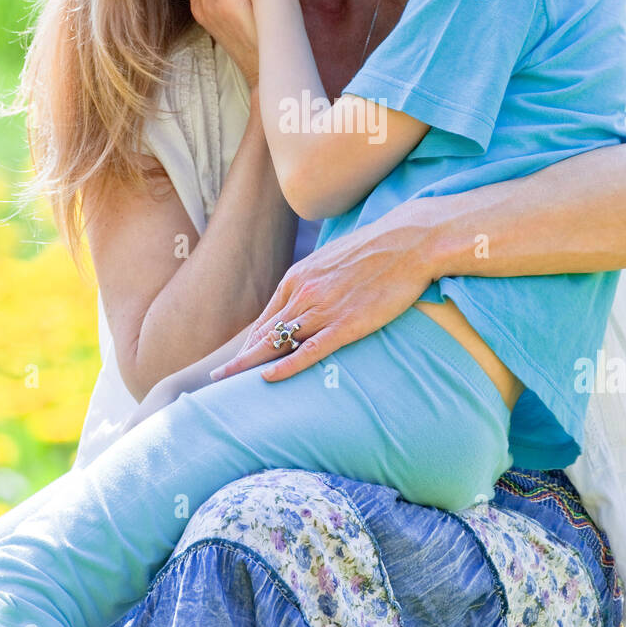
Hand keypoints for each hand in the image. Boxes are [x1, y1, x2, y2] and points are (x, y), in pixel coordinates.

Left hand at [207, 206, 435, 381]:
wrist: (409, 240)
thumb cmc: (377, 249)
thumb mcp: (334, 260)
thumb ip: (317, 280)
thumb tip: (310, 296)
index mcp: (299, 277)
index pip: (267, 318)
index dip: (249, 342)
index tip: (237, 360)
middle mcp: (304, 293)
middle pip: (264, 333)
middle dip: (240, 359)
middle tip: (216, 379)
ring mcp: (323, 309)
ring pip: (278, 343)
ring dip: (251, 365)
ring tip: (228, 386)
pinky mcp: (346, 324)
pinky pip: (309, 350)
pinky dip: (286, 366)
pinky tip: (267, 378)